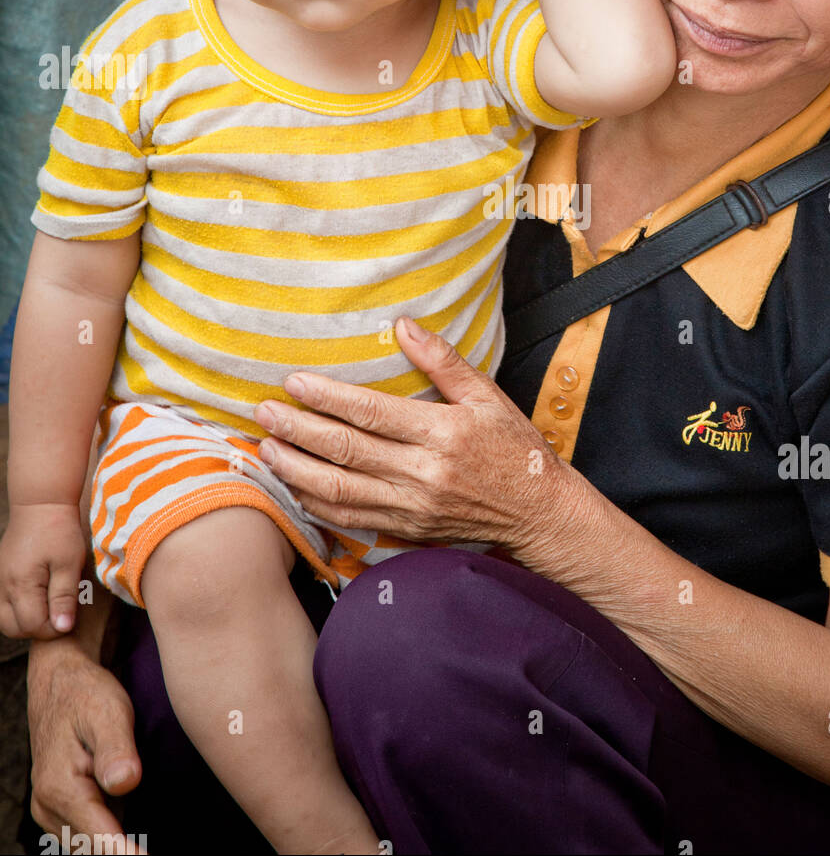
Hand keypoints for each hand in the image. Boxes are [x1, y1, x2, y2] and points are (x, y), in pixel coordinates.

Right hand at [0, 502, 84, 637]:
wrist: (40, 505)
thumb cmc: (58, 531)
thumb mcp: (69, 563)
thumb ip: (64, 597)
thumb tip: (62, 627)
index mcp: (21, 585)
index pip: (32, 626)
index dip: (55, 628)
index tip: (71, 617)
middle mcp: (3, 587)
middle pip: (14, 628)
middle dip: (38, 629)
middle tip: (60, 613)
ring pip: (4, 620)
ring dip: (26, 621)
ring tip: (49, 606)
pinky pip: (3, 605)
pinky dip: (18, 610)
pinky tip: (38, 598)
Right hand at [27, 635, 144, 851]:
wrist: (61, 683)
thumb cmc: (87, 694)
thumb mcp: (107, 712)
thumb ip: (116, 748)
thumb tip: (126, 782)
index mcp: (60, 788)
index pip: (100, 838)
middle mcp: (49, 806)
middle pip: (94, 849)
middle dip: (127, 855)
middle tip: (157, 852)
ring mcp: (52, 811)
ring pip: (90, 846)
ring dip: (120, 849)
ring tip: (152, 846)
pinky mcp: (62, 808)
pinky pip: (89, 835)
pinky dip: (112, 840)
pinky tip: (140, 837)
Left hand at [252, 316, 589, 552]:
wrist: (538, 512)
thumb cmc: (515, 449)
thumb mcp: (487, 395)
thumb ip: (443, 361)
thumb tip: (404, 325)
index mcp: (443, 433)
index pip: (370, 413)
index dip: (326, 397)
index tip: (293, 382)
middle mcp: (423, 473)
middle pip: (345, 451)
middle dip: (297, 430)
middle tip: (264, 412)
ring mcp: (412, 507)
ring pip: (339, 490)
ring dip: (295, 470)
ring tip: (267, 449)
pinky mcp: (407, 531)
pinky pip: (351, 520)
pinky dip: (317, 504)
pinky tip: (295, 486)